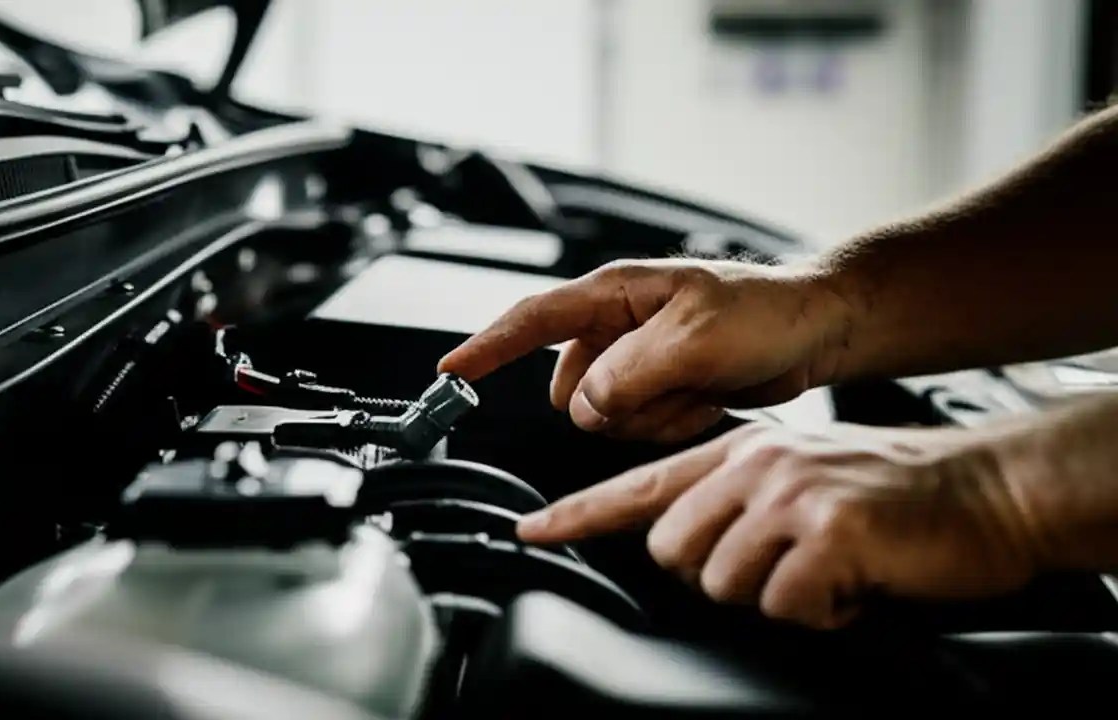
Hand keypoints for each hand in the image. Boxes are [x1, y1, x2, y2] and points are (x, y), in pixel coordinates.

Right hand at [437, 258, 855, 442]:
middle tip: (675, 381)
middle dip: (618, 402)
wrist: (814, 333)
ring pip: (603, 417)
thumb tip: (583, 405)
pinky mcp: (655, 389)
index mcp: (614, 295)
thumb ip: (629, 373)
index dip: (485, 348)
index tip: (449, 375)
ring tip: (698, 385)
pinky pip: (636, 428)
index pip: (531, 320)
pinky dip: (672, 423)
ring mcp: (633, 361)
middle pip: (571, 389)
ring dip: (652, 415)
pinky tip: (706, 396)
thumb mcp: (697, 339)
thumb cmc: (765, 314)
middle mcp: (615, 328)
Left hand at [515, 420, 1041, 628]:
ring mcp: (787, 494)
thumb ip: (740, 504)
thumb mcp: (805, 479)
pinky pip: (783, 604)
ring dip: (777, 595)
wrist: (987, 489)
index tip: (531, 529)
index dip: (579, 514)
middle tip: (786, 566)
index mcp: (741, 455)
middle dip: (720, 576)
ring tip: (828, 568)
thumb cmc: (897, 493)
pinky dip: (820, 610)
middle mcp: (754, 466)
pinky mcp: (826, 529)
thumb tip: (692, 551)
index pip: (639, 485)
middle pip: (670, 551)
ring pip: (721, 582)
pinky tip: (854, 580)